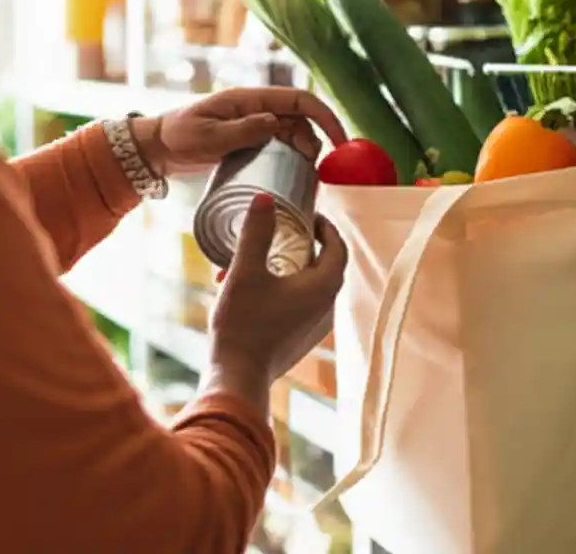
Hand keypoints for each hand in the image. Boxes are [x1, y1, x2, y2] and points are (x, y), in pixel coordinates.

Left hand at [129, 87, 347, 176]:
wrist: (157, 147)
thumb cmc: (178, 136)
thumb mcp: (208, 136)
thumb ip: (242, 130)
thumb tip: (277, 124)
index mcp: (249, 98)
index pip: (298, 100)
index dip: (324, 116)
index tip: (340, 141)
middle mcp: (257, 107)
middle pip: (301, 118)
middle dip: (316, 140)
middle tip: (313, 169)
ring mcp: (255, 123)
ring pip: (294, 132)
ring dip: (304, 150)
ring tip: (303, 174)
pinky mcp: (250, 139)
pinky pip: (280, 144)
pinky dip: (292, 156)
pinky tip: (293, 173)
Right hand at [203, 193, 346, 411]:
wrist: (238, 377)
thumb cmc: (244, 324)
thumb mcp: (246, 271)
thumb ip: (257, 232)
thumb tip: (265, 199)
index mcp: (324, 286)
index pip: (337, 245)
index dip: (324, 225)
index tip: (306, 213)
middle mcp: (327, 306)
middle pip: (324, 264)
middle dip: (301, 244)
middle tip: (280, 230)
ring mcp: (316, 326)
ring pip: (309, 284)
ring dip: (288, 267)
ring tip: (257, 259)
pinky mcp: (300, 338)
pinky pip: (299, 303)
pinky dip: (283, 288)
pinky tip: (253, 288)